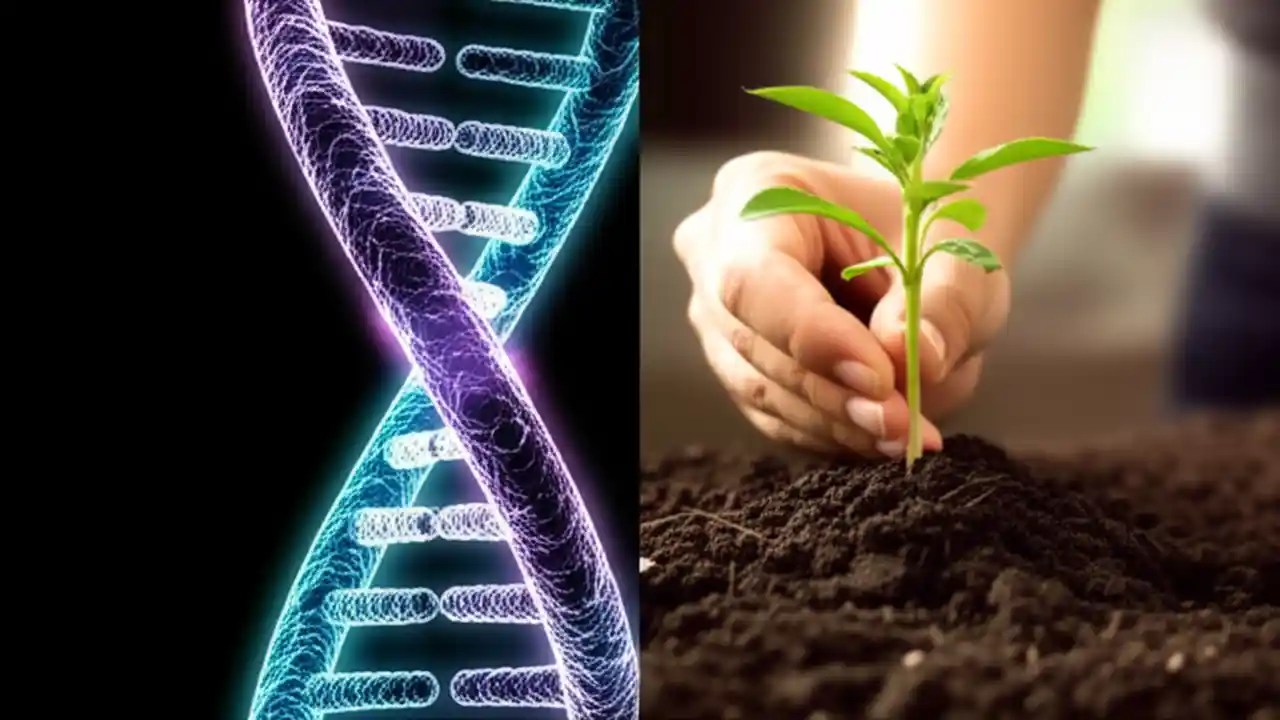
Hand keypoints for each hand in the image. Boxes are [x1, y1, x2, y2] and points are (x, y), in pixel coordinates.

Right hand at [674, 152, 1008, 456]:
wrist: (917, 242)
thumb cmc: (931, 227)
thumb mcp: (958, 247)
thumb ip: (944, 299)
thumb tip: (915, 360)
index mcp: (754, 190)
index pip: (756, 278)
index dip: (812, 336)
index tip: (880, 377)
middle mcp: (715, 252)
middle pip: (754, 341)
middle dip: (833, 391)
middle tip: (905, 422)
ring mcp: (717, 315)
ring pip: (760, 388)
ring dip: (836, 421)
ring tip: (907, 433)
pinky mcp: (738, 366)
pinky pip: (773, 415)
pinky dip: (831, 433)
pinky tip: (884, 436)